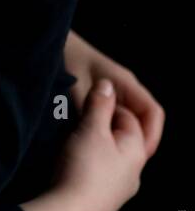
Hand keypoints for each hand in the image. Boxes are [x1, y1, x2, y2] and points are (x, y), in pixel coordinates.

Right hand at [21, 79, 146, 210]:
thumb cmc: (84, 168)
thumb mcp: (92, 128)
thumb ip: (100, 104)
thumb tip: (107, 84)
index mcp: (136, 151)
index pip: (130, 116)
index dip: (109, 103)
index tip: (88, 99)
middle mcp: (132, 172)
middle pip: (119, 136)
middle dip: (100, 123)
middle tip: (78, 117)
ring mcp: (118, 188)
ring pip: (108, 154)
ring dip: (92, 143)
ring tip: (72, 138)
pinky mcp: (102, 199)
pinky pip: (97, 171)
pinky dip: (86, 161)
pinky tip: (72, 159)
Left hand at [64, 29, 164, 158]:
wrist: (56, 49)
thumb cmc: (68, 64)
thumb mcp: (78, 89)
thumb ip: (94, 109)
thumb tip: (108, 133)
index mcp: (126, 84)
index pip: (152, 112)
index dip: (151, 135)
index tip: (139, 154)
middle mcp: (128, 90)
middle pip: (145, 121)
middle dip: (138, 142)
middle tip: (124, 161)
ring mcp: (119, 96)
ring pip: (133, 123)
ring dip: (125, 139)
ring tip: (112, 155)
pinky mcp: (108, 103)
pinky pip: (119, 122)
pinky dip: (114, 134)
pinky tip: (101, 144)